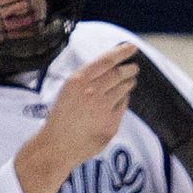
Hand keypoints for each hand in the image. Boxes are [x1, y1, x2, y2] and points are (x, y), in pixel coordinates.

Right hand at [15, 44, 141, 192]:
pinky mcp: (111, 125)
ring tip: (131, 81)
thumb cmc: (62, 117)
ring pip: (123, 89)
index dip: (121, 52)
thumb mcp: (69, 90)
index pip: (106, 61)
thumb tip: (111, 68)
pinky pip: (123, 107)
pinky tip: (122, 99)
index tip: (132, 47)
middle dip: (129, 69)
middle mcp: (92, 92)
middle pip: (118, 74)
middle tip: (134, 68)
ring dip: (129, 83)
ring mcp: (103, 109)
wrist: (57, 146)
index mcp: (78, 80)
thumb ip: (87, 79)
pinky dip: (124, 100)